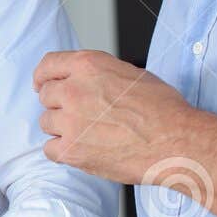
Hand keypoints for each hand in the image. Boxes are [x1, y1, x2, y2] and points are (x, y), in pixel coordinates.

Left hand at [33, 50, 201, 184]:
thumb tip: (83, 78)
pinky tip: (83, 149)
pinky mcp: (71, 150)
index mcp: (88, 66)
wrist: (175, 142)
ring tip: (89, 133)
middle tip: (79, 115)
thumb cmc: (162, 109)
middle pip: (46, 96)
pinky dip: (63, 151)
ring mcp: (70, 121)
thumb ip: (98, 74)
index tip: (42, 83)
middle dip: (59, 104)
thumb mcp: (130, 73)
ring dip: (61, 128)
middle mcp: (74, 90)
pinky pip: (50, 149)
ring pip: (46, 123)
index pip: (48, 64)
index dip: (43, 76)